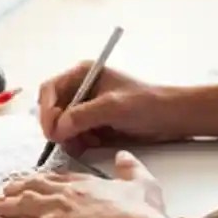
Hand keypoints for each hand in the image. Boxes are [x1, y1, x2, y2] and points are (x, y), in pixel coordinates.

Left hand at [0, 152, 174, 217]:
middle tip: (6, 189)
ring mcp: (53, 211)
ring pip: (20, 204)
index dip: (43, 179)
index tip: (34, 178)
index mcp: (86, 183)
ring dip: (5, 205)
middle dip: (18, 188)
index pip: (58, 177)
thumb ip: (131, 168)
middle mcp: (66, 193)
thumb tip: (124, 155)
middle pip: (34, 187)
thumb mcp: (143, 184)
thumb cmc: (142, 217)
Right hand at [39, 64, 183, 155]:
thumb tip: (57, 128)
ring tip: (87, 141)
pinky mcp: (95, 124)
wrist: (172, 117)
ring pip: (62, 126)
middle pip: (53, 109)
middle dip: (58, 126)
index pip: (50, 90)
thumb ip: (83, 115)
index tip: (52, 130)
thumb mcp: (113, 106)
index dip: (46, 110)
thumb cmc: (147, 103)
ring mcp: (88, 107)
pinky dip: (79, 142)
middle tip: (66, 141)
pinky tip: (93, 143)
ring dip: (69, 137)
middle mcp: (82, 89)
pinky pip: (75, 135)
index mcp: (83, 74)